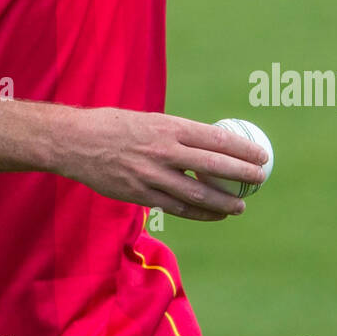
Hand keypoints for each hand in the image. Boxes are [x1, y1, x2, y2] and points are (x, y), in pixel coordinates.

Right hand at [60, 108, 268, 219]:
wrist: (75, 142)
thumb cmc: (113, 126)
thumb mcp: (148, 119)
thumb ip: (175, 133)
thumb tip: (207, 144)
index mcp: (168, 127)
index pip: (216, 139)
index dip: (243, 149)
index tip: (261, 155)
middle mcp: (163, 151)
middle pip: (213, 167)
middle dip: (243, 175)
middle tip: (261, 179)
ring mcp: (152, 176)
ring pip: (198, 195)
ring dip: (225, 202)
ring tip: (241, 205)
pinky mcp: (141, 195)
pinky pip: (177, 209)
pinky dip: (200, 214)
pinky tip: (214, 215)